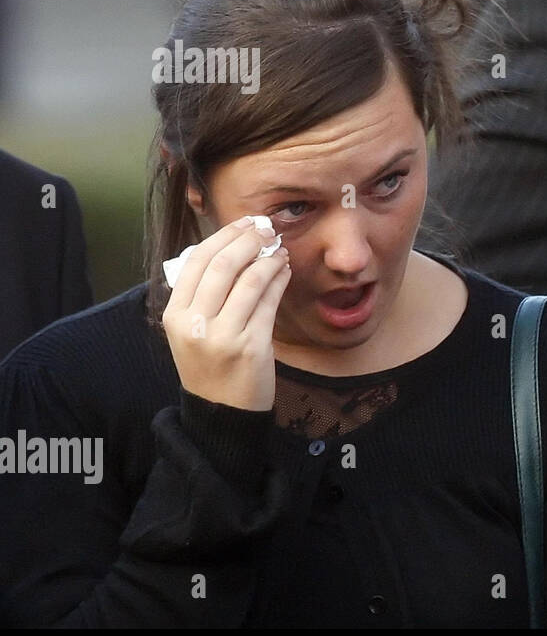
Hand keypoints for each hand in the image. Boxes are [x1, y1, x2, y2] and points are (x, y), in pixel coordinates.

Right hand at [162, 216, 291, 411]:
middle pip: (223, 265)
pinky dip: (279, 281)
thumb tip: (232, 247)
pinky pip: (269, 303)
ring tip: (279, 250)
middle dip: (249, 240)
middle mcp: (194, 324)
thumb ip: (202, 294)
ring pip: (250, 281)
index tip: (244, 223)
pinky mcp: (251, 347)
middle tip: (266, 229)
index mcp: (174, 315)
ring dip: (269, 259)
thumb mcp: (191, 330)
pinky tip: (285, 271)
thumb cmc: (209, 364)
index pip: (196, 261)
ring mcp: (223, 336)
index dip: (224, 236)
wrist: (220, 412)